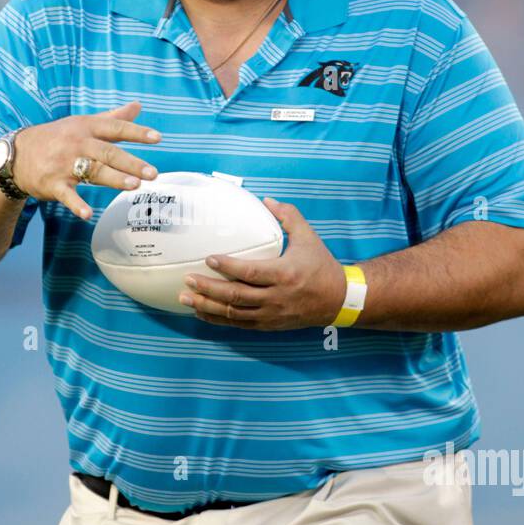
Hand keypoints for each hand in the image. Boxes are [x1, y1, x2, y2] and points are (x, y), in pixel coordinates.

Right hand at [12, 102, 161, 219]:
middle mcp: (77, 143)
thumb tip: (138, 106)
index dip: (136, 132)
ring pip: (92, 171)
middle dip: (131, 163)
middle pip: (108, 152)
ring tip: (133, 186)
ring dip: (113, 178)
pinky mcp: (52, 183)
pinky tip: (87, 214)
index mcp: (86, 127)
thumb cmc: (58, 137)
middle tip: (152, 173)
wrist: (17, 154)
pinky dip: (76, 204)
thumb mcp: (83, 123)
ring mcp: (64, 164)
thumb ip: (112, 117)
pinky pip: (66, 195)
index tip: (157, 138)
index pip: (115, 128)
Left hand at [178, 198, 346, 330]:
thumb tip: (267, 200)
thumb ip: (288, 216)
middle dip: (208, 288)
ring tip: (185, 297)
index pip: (251, 272)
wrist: (338, 300)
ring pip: (233, 313)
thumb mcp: (308, 237)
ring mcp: (271, 314)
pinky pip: (239, 324)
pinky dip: (218, 319)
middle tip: (188, 279)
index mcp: (285, 274)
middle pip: (236, 295)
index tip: (208, 259)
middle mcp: (276, 297)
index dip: (228, 267)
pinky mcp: (269, 324)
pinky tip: (201, 311)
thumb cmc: (321, 265)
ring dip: (207, 306)